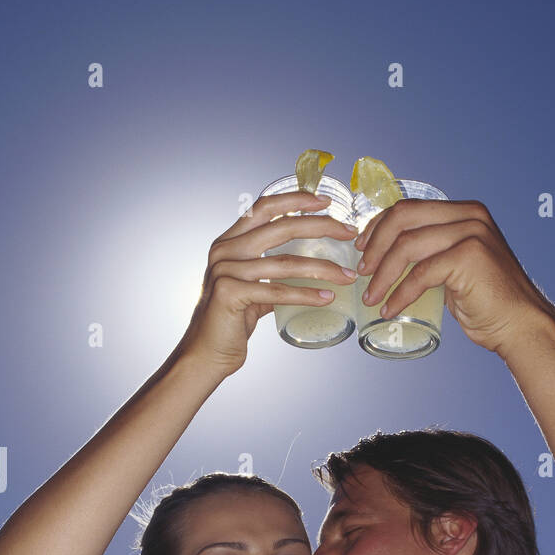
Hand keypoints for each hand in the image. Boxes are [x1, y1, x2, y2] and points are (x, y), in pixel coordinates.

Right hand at [176, 191, 358, 377]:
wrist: (205, 354)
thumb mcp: (249, 289)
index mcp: (229, 242)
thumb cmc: (229, 323)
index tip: (325, 200)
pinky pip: (277, 292)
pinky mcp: (230, 294)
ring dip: (322, 269)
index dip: (295, 200)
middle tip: (349, 232)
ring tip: (347, 276)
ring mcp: (226, 271)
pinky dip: (305, 295)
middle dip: (320, 226)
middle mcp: (225, 250)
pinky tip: (327, 297)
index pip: (264, 208)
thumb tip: (301, 270)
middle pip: (280, 227)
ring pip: (285, 263)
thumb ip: (268, 275)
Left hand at [354, 199, 553, 358]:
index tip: (362, 249)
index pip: (410, 208)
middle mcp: (469, 216)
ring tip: (371, 296)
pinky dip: (400, 293)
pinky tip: (390, 308)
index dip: (379, 226)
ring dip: (382, 274)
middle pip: (404, 217)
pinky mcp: (468, 257)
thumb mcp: (455, 268)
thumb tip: (391, 257)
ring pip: (407, 246)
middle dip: (375, 245)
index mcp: (465, 213)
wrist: (519, 325)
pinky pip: (420, 274)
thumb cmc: (488, 303)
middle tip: (362, 271)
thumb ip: (432, 254)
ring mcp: (471, 234)